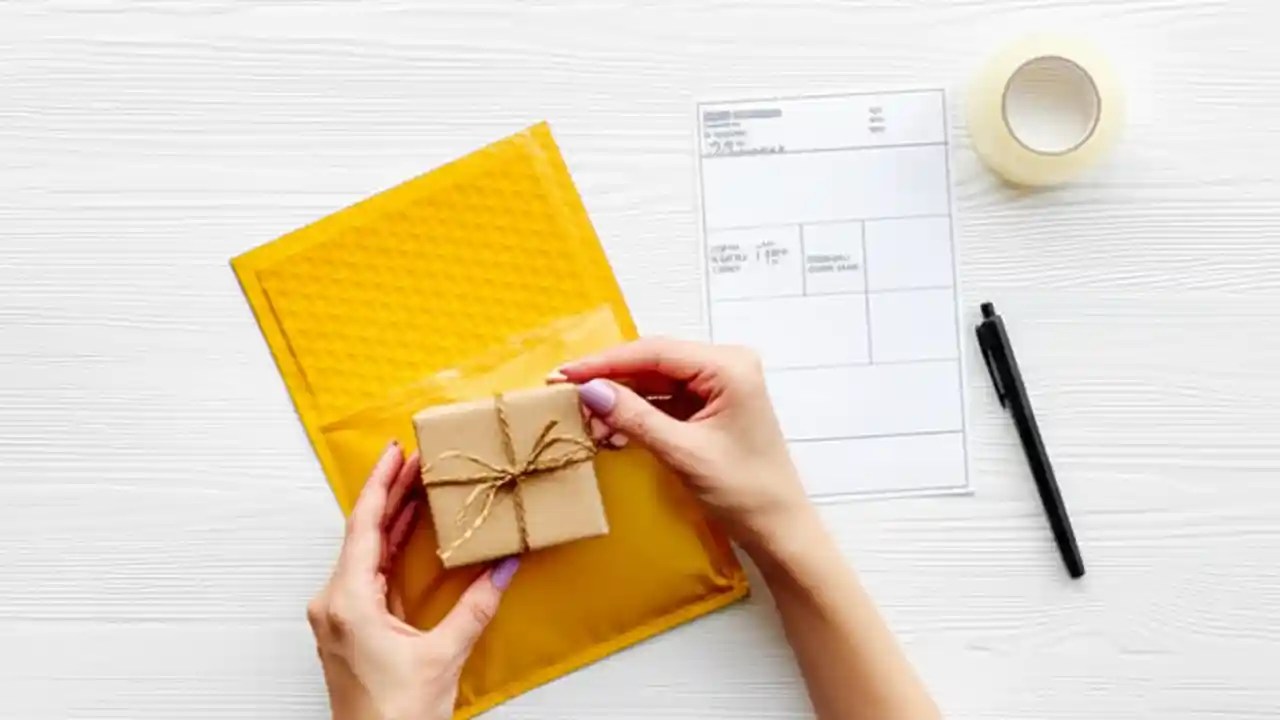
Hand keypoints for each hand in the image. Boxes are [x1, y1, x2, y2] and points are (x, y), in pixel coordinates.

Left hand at [307, 442, 520, 719]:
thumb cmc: (393, 718)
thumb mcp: (443, 656)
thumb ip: (475, 607)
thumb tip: (502, 568)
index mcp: (348, 602)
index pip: (364, 526)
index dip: (381, 484)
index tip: (395, 453)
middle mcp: (336, 604)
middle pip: (364, 533)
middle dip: (392, 493)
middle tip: (417, 460)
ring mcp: (342, 616)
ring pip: (367, 552)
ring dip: (394, 519)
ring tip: (418, 485)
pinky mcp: (354, 628)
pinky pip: (371, 574)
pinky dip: (393, 549)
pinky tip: (412, 533)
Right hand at [557, 338, 812, 550]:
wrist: (778, 528)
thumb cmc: (743, 491)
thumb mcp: (683, 453)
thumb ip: (635, 418)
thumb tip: (589, 390)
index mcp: (728, 366)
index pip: (655, 352)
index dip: (606, 362)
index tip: (564, 374)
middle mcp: (725, 365)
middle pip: (653, 362)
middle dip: (609, 379)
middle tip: (563, 391)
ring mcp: (718, 386)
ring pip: (655, 382)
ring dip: (620, 399)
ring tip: (584, 418)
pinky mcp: (710, 407)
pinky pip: (664, 401)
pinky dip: (637, 414)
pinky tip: (610, 428)